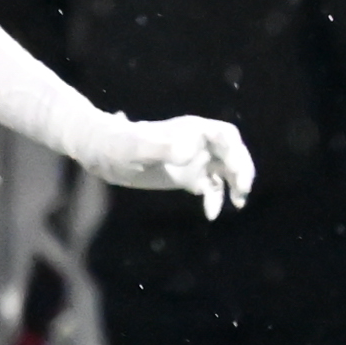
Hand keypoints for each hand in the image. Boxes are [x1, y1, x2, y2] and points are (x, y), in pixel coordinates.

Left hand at [102, 116, 256, 218]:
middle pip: (232, 153)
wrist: (103, 154)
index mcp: (191, 130)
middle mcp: (198, 143)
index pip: (225, 135)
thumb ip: (162, 148)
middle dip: (241, 170)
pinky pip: (211, 187)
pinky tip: (211, 214)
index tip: (234, 172)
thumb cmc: (118, 146)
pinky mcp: (188, 177)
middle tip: (242, 191)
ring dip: (236, 185)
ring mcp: (194, 160)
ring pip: (227, 170)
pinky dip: (215, 199)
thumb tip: (190, 152)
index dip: (236, 152)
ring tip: (238, 202)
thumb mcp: (137, 148)